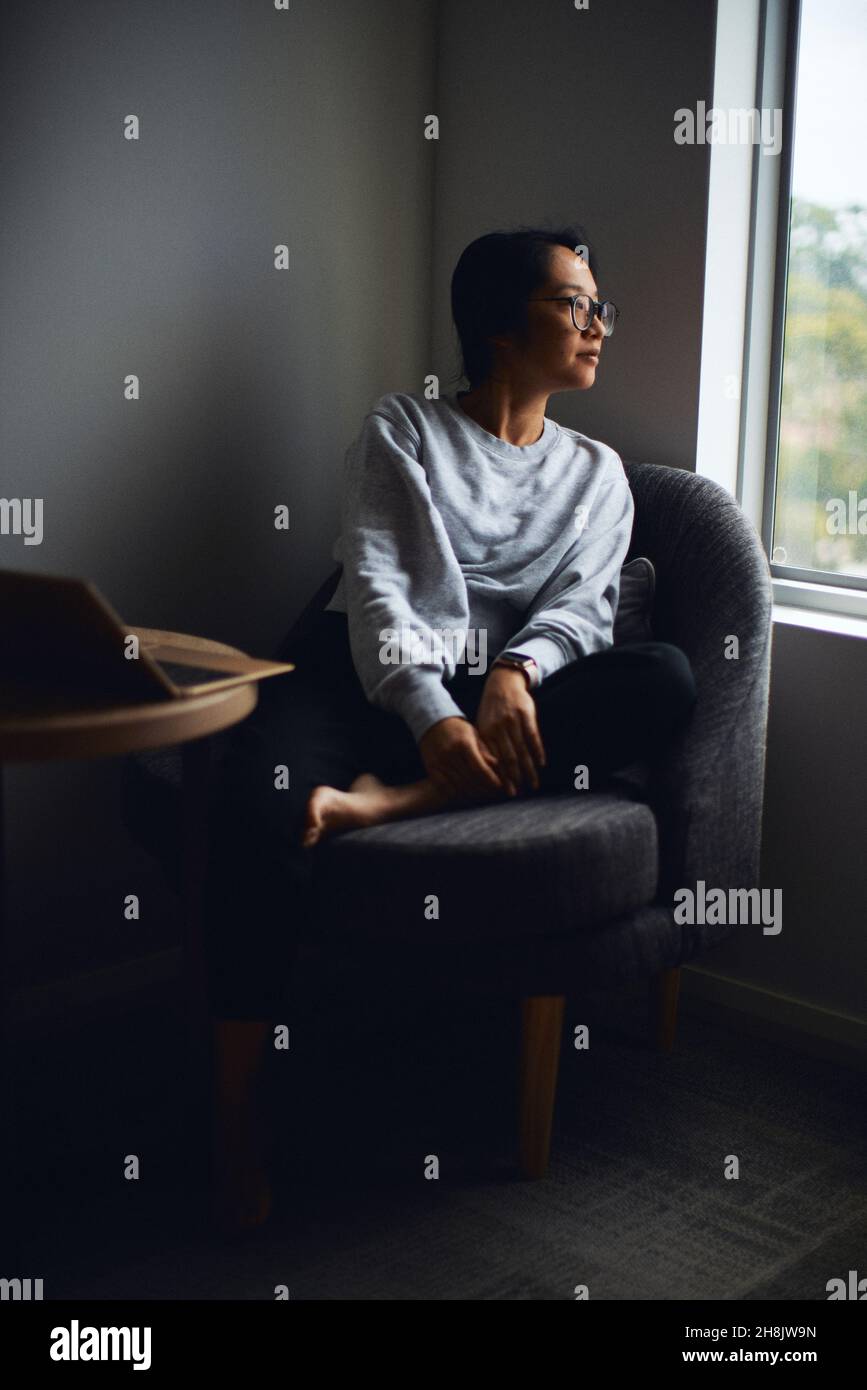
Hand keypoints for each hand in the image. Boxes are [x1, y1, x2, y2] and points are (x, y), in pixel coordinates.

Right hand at [418, 716, 504, 798]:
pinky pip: (444, 786)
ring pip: (458, 785)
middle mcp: (450, 754)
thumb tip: (498, 766)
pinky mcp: (431, 768)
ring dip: (472, 792)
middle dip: (484, 788)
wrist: (431, 722)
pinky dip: (456, 792)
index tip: (499, 786)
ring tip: (483, 795)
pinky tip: (465, 793)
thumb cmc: (458, 729)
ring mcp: (439, 762)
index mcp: (463, 744)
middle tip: (494, 793)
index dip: (490, 779)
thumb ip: (484, 751)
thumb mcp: (473, 735)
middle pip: (470, 778)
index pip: (479, 768)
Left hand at [475, 666, 545, 794]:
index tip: (509, 792)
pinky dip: (538, 752)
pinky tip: (542, 764)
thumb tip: (490, 772)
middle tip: (523, 793)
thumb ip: (485, 747)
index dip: (502, 778)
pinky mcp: (526, 715)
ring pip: (522, 751)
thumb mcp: (482, 725)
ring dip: (529, 769)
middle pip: (509, 759)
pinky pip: (533, 737)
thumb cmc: (491, 709)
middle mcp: (498, 728)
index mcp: (485, 733)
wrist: (502, 682)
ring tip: (534, 783)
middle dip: (517, 778)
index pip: (494, 761)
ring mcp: (512, 721)